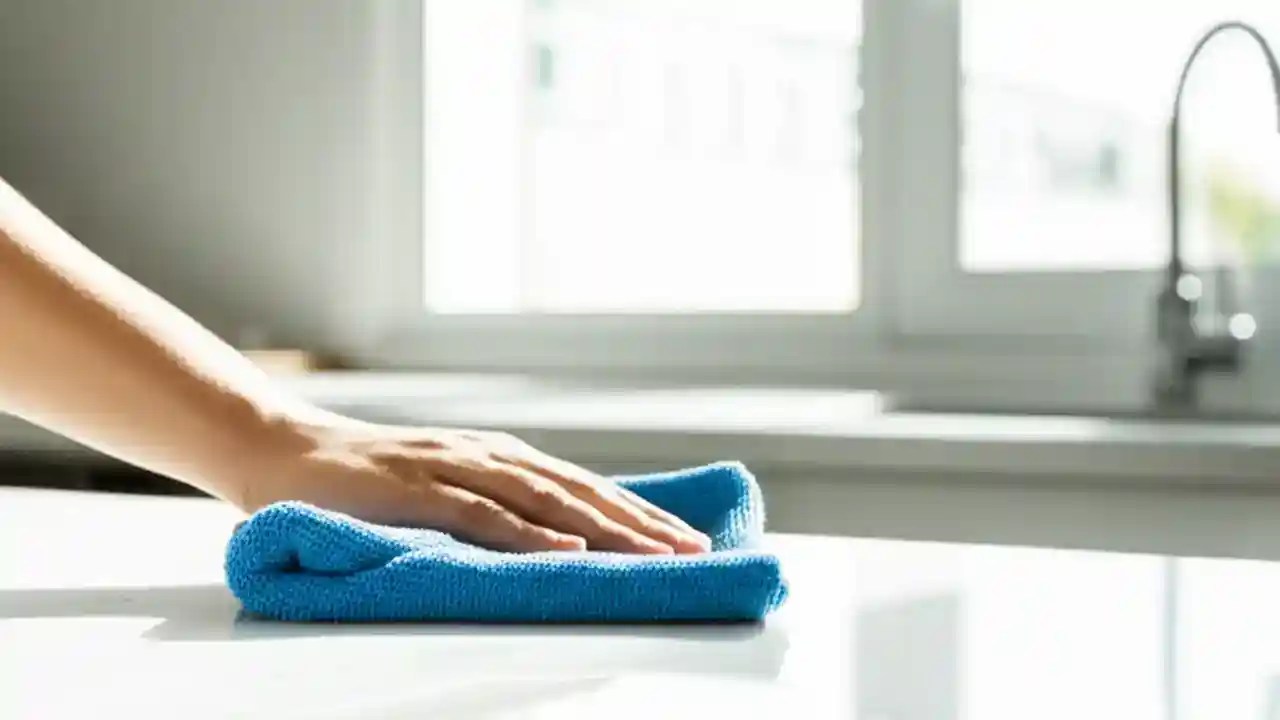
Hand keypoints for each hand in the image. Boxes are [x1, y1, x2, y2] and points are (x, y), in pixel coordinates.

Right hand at [238, 412, 710, 554]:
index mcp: (499, 456)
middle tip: (692, 550)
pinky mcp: (414, 489)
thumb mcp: (443, 488)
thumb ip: (492, 503)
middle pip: (579, 491)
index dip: (637, 512)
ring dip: (603, 528)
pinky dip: (527, 534)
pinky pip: (481, 514)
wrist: (283, 450)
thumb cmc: (366, 480)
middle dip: (640, 522)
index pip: (583, 487)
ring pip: (544, 499)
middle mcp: (486, 454)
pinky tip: (565, 552)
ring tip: (652, 553)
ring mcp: (451, 467)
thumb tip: (553, 536)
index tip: (685, 538)